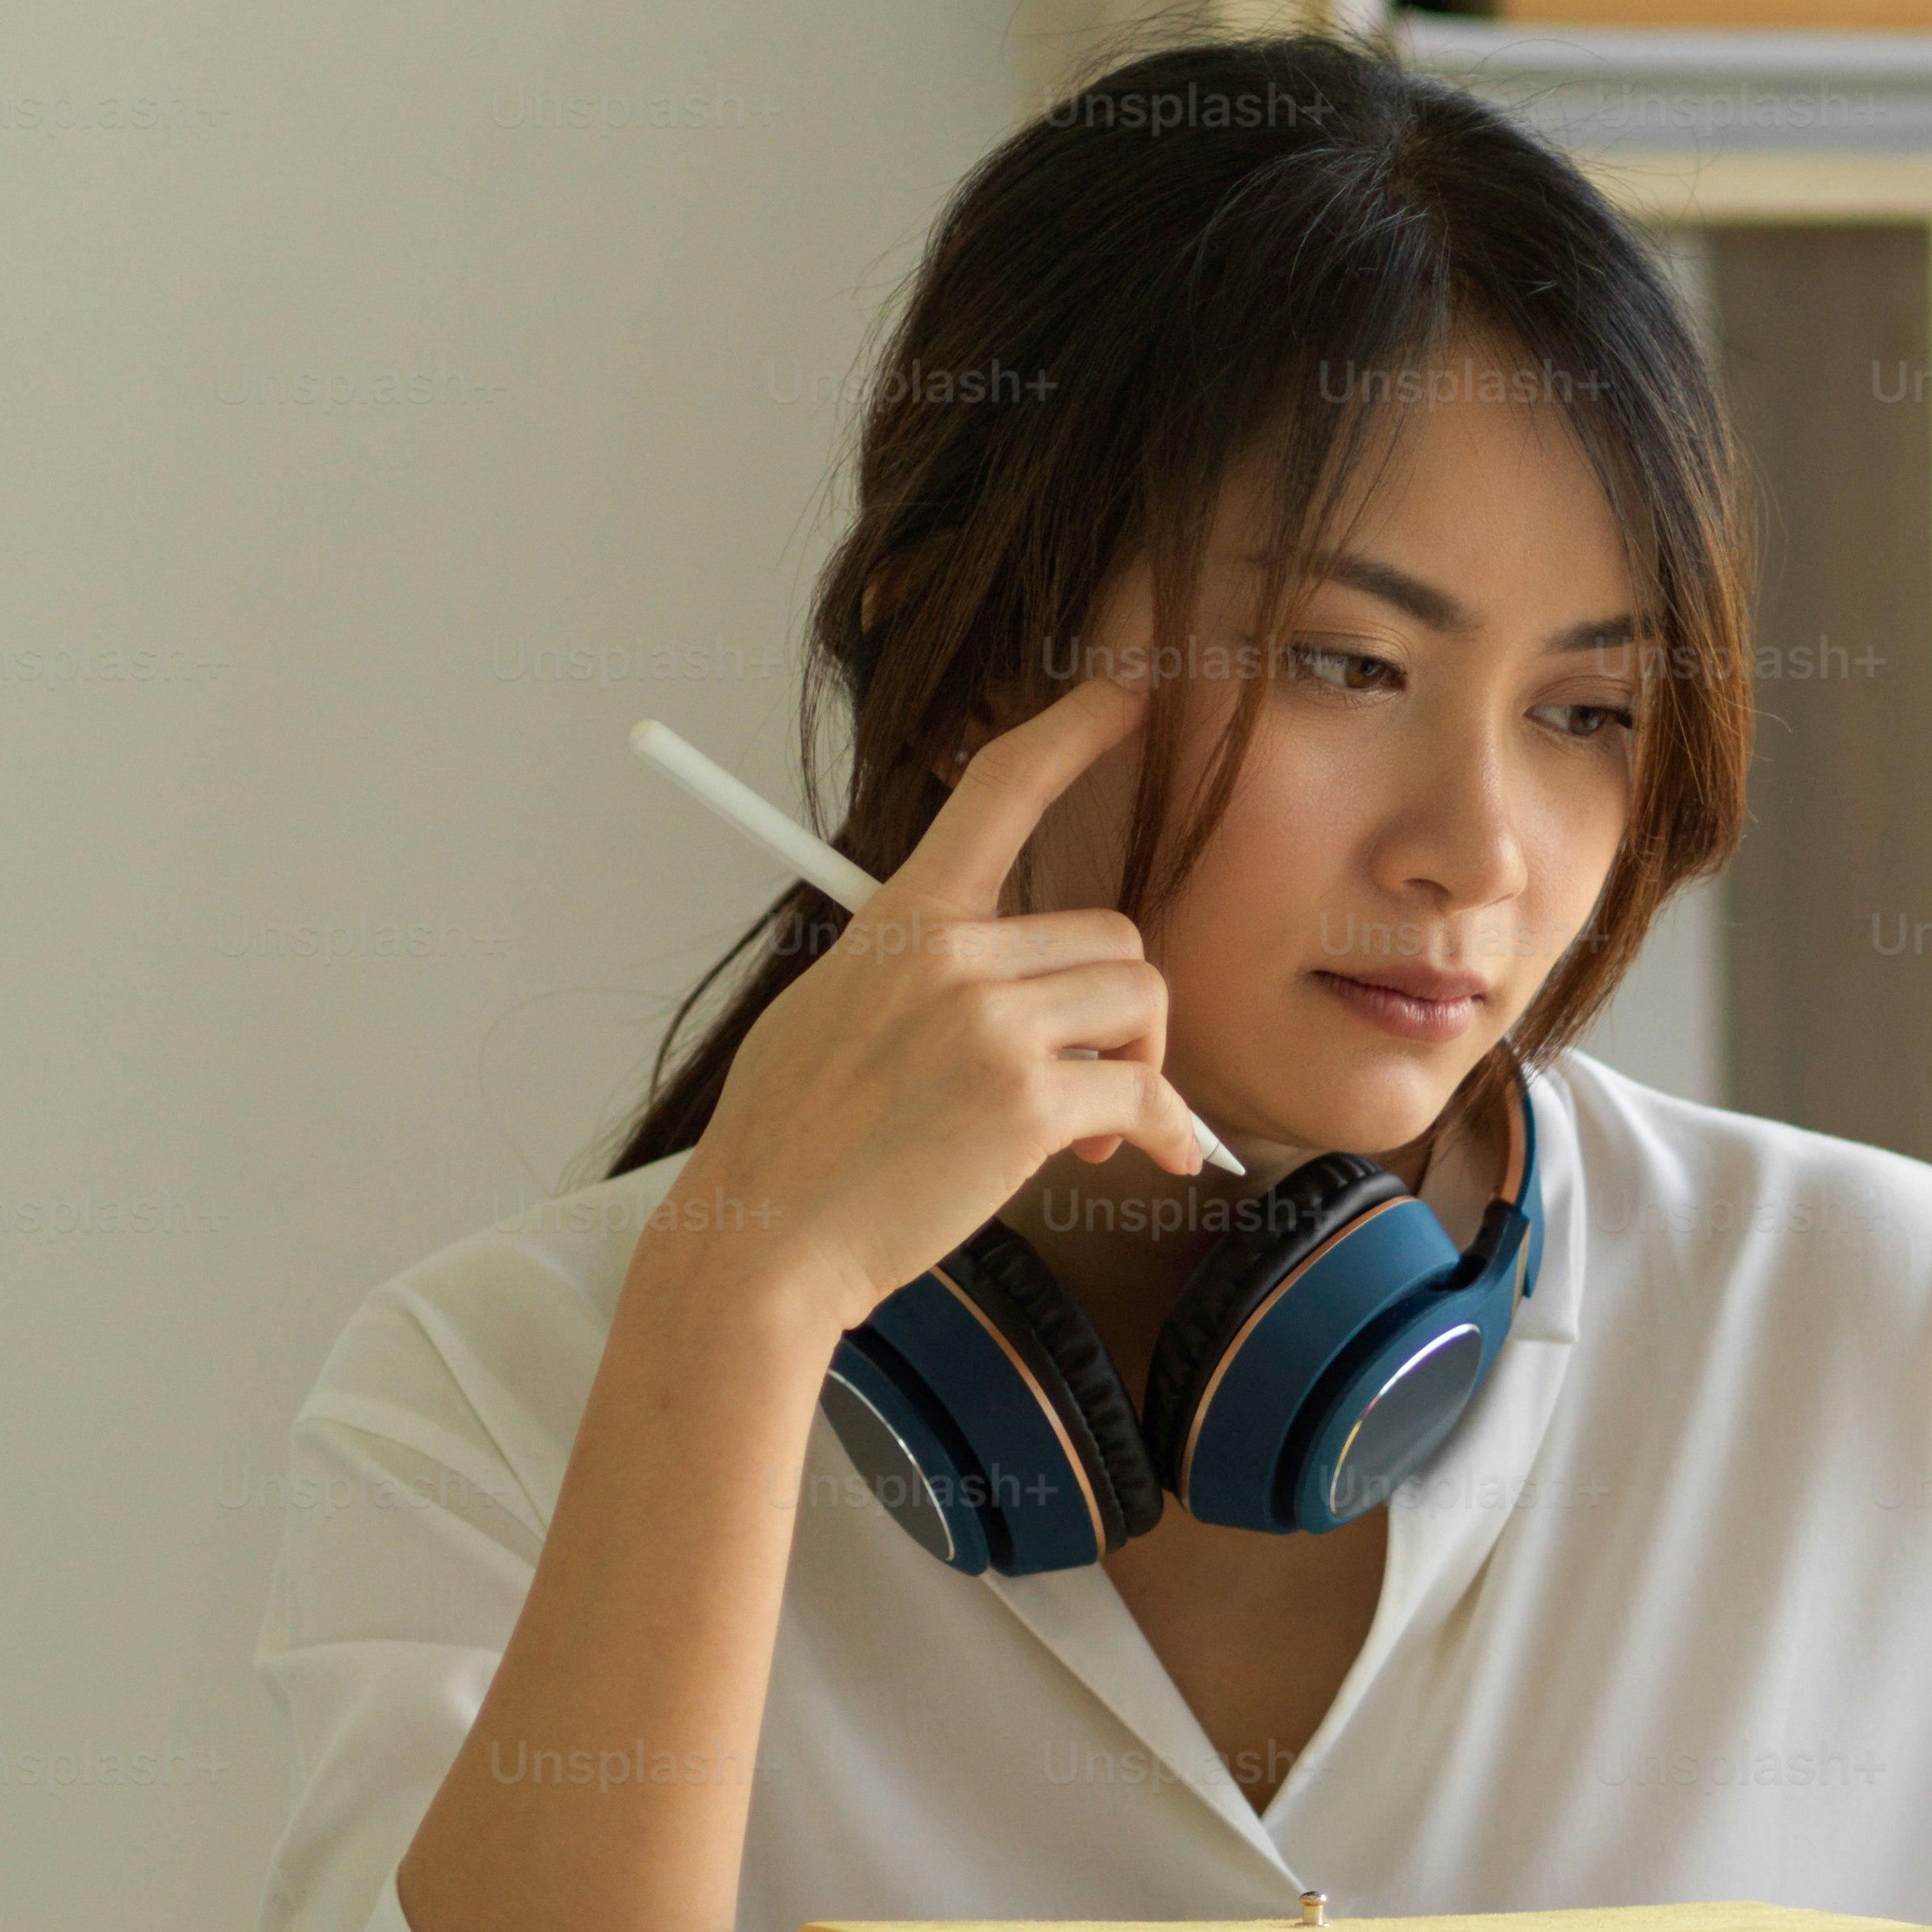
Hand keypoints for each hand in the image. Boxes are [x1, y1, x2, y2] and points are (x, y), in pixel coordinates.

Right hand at [663, 669, 1212, 1328]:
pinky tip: (1150, 1159)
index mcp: (903, 919)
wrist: (765, 1237)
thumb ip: (917, 969)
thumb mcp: (832, 1007)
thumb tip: (988, 969)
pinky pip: (1148, 1092)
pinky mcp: (1028, 1099)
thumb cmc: (793, 1139)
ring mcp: (990, 1022)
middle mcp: (950, 954)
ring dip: (1140, 1064)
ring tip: (1089, 1126)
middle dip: (1118, 1007)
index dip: (1072, 732)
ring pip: (1141, 1000)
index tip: (1129, 694)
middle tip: (1089, 1077)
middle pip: (1112, 932)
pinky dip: (1167, 1129)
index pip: (996, 790)